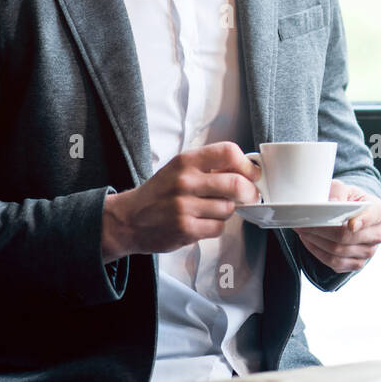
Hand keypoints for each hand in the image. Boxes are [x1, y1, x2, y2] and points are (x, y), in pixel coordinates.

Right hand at [101, 142, 261, 262]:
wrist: (128, 219)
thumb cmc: (159, 193)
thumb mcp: (180, 169)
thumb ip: (209, 167)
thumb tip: (247, 171)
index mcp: (186, 161)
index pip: (228, 152)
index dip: (246, 164)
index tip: (252, 173)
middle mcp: (185, 182)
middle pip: (235, 184)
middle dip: (249, 192)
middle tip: (249, 196)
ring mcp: (184, 207)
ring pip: (229, 208)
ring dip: (227, 211)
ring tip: (211, 210)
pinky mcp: (185, 229)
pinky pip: (218, 228)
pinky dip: (215, 226)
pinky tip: (201, 222)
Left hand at [293, 179, 380, 273]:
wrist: (350, 215)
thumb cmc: (347, 199)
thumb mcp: (343, 189)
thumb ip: (338, 192)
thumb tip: (331, 204)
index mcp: (379, 211)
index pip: (371, 217)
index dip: (362, 222)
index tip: (350, 225)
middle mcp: (377, 234)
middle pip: (347, 236)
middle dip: (321, 230)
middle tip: (303, 222)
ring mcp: (369, 251)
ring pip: (338, 251)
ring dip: (315, 241)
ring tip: (303, 229)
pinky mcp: (357, 264)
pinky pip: (334, 262)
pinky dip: (317, 252)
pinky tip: (309, 241)